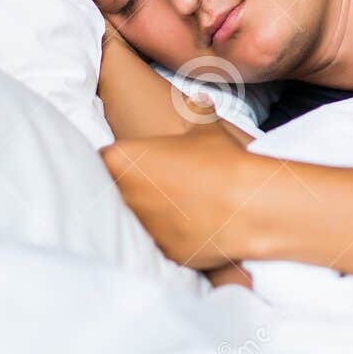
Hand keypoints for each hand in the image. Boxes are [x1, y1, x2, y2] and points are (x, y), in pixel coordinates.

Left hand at [100, 97, 259, 269]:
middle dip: (132, 188)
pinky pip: (158, 241)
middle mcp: (122, 195)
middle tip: (160, 182)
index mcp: (122, 160)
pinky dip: (169, 234)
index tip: (142, 162)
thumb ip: (195, 112)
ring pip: (135, 219)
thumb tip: (198, 102)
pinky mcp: (159, 251)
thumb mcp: (206, 129)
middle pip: (115, 191)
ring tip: (178, 203)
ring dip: (149, 212)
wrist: (247, 204)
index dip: (124, 161)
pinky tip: (191, 223)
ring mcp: (139, 226)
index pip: (105, 160)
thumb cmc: (222, 161)